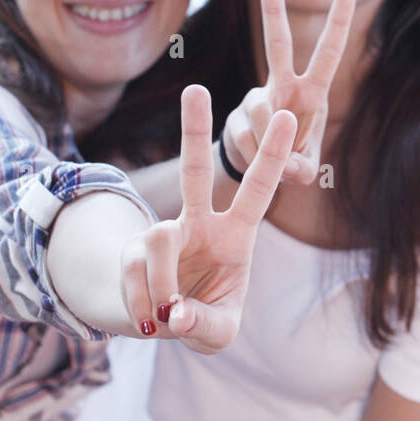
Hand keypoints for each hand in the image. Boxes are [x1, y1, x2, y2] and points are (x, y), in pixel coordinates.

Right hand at [122, 84, 296, 352]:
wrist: (160, 325)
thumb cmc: (204, 318)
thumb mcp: (218, 332)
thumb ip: (205, 324)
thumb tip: (175, 313)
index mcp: (237, 234)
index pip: (260, 189)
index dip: (273, 156)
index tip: (288, 116)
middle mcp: (200, 223)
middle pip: (197, 170)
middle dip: (196, 131)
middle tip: (195, 88)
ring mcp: (164, 233)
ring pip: (158, 239)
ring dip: (162, 284)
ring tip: (165, 316)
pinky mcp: (131, 250)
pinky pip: (133, 269)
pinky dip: (141, 303)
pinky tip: (148, 320)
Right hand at [222, 0, 355, 185]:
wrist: (255, 171)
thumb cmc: (292, 158)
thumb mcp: (307, 167)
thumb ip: (303, 168)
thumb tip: (288, 166)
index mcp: (311, 92)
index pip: (328, 52)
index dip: (338, 21)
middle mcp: (282, 86)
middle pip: (276, 41)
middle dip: (272, 6)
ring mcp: (255, 98)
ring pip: (263, 114)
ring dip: (274, 148)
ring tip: (279, 163)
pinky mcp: (234, 117)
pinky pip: (246, 140)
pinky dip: (257, 160)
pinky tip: (258, 164)